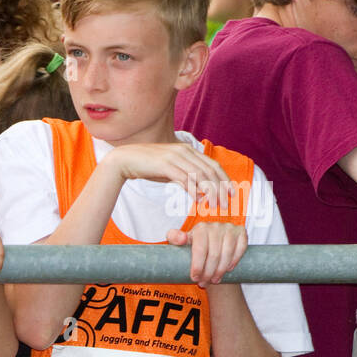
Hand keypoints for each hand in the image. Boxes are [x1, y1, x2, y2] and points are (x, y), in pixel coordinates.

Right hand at [108, 142, 232, 201]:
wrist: (125, 159)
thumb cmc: (147, 166)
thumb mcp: (170, 168)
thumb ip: (184, 174)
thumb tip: (198, 189)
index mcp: (188, 150)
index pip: (213, 165)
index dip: (225, 179)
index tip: (231, 192)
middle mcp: (184, 151)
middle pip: (210, 171)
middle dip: (220, 188)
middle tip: (225, 204)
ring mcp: (175, 157)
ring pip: (199, 175)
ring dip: (209, 192)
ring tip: (214, 205)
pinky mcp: (165, 165)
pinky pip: (184, 178)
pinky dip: (193, 190)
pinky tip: (197, 200)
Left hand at [166, 221, 246, 286]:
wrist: (211, 243)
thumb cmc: (194, 245)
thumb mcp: (181, 242)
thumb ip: (174, 237)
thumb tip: (181, 239)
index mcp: (200, 228)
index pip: (200, 249)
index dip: (198, 266)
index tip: (195, 278)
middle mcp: (216, 226)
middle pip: (214, 254)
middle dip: (208, 272)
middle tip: (204, 282)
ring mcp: (230, 228)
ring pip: (227, 254)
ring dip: (220, 271)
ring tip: (214, 280)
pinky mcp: (241, 232)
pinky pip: (240, 249)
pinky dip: (234, 261)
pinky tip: (228, 270)